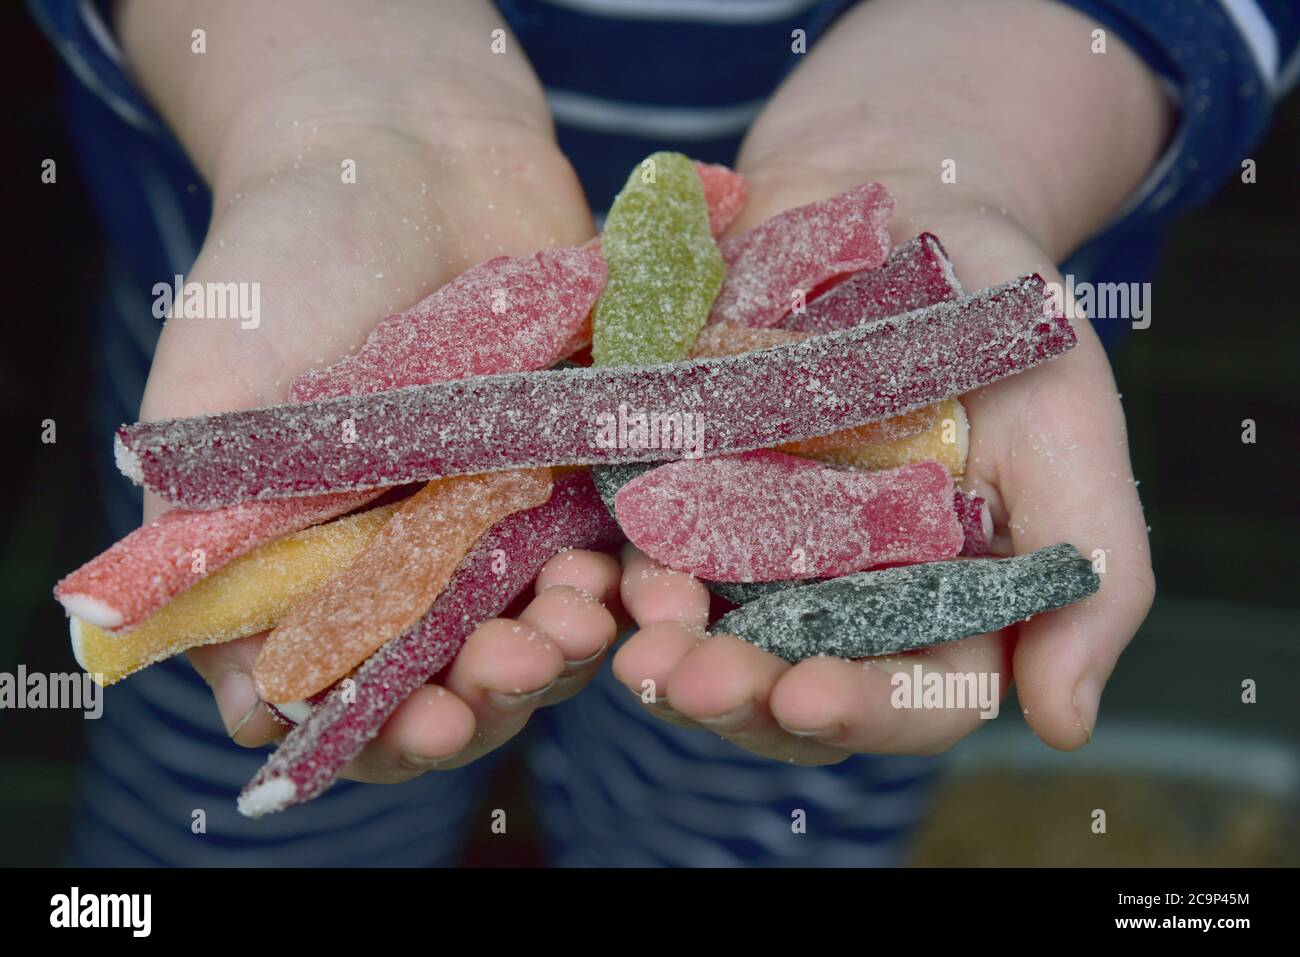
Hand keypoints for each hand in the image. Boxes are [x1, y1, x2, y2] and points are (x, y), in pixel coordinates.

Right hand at [120, 0, 617, 775]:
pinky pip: (624, 542)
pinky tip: (648, 574)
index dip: (393, 732)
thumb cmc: (282, 270)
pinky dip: (639, 571)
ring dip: (572, 640)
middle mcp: (422, 560)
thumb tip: (251, 708)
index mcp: (326, 567)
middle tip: (519, 663)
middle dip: (498, 689)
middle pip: (469, 673)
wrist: (402, 153)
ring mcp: (511, 517)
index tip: (428, 724)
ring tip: (580, 614)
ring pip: (551, 621)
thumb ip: (209, 545)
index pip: (360, 692)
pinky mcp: (589, 465)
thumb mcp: (216, 405)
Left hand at [612, 0, 1165, 761]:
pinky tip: (594, 574)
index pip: (914, 696)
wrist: (895, 205)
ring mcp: (753, 551)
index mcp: (941, 601)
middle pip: (790, 687)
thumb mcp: (1065, 424)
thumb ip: (1088, 567)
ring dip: (665, 651)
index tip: (810, 697)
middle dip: (739, 696)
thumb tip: (1064, 728)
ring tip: (636, 648)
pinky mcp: (682, 492)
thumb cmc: (996, 316)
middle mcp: (841, 597)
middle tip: (687, 683)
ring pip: (706, 635)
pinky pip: (639, 548)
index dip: (864, 711)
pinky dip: (616, 572)